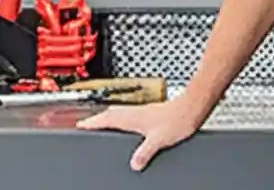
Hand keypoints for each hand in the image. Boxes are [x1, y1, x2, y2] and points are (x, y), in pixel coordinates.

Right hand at [75, 95, 208, 171]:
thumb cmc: (178, 119)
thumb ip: (144, 153)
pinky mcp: (153, 112)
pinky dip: (125, 119)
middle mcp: (136, 112)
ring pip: (122, 112)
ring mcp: (144, 111)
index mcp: (132, 117)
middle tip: (89, 124)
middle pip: (111, 113)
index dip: (92, 122)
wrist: (193, 108)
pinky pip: (132, 114)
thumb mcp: (157, 141)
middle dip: (98, 119)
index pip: (106, 118)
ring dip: (111, 117)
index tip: (80, 125)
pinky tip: (131, 125)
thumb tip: (134, 164)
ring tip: (105, 124)